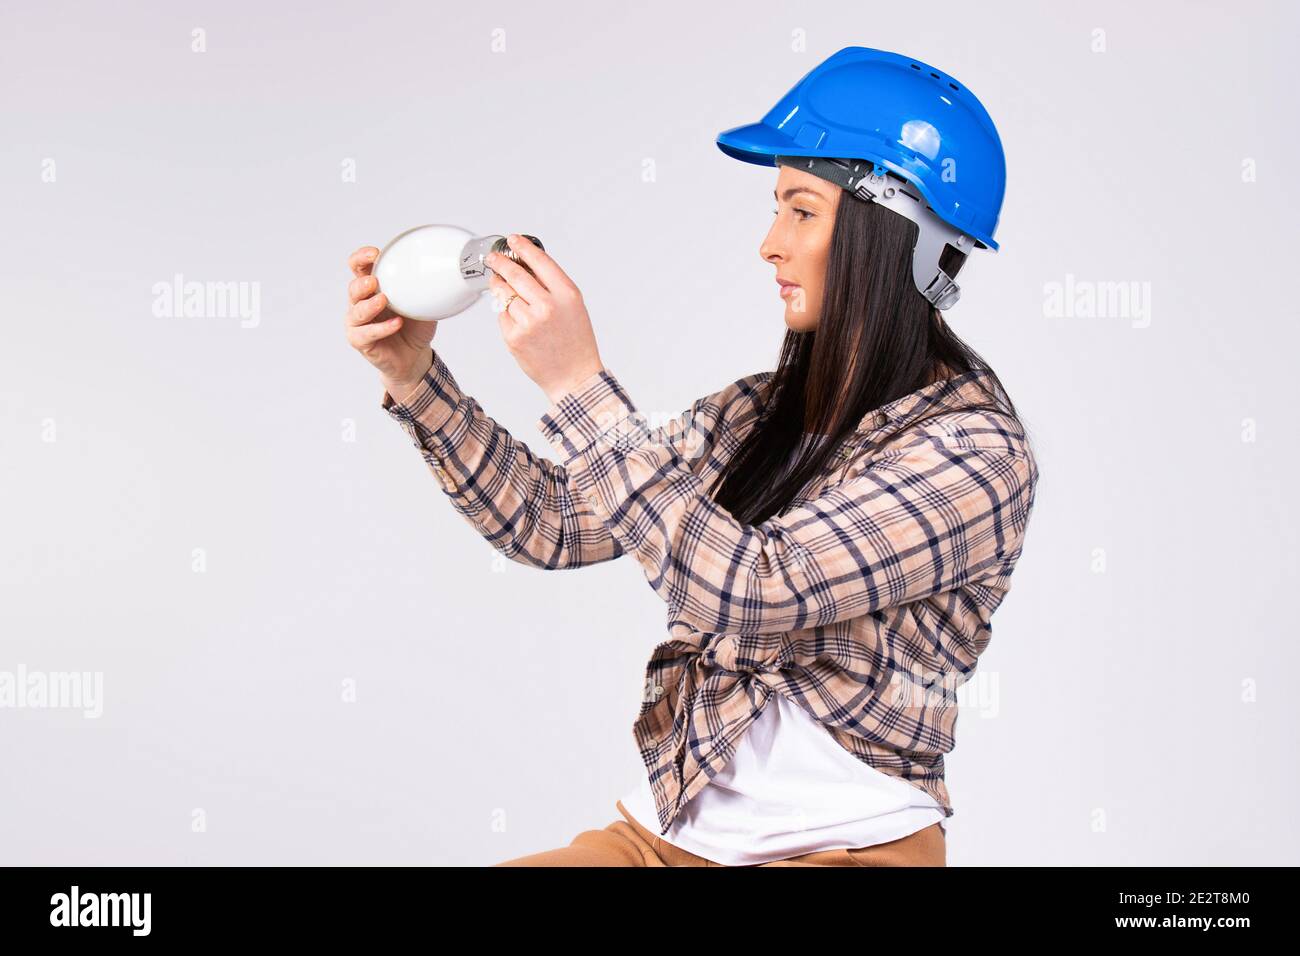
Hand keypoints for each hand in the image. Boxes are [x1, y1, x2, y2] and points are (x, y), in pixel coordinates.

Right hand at [344, 245, 436, 400]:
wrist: (415, 356)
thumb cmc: (414, 326)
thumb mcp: (422, 303)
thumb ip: (424, 288)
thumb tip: (445, 271)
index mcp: (373, 288)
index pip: (358, 267)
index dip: (361, 258)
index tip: (374, 253)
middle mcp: (361, 303)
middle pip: (353, 288)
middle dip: (362, 283)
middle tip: (375, 281)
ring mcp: (358, 323)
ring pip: (356, 312)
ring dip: (369, 305)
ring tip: (383, 300)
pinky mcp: (361, 341)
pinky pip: (367, 334)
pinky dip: (382, 328)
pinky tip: (396, 323)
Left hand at [485, 235, 604, 404]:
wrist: (574, 377)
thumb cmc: (575, 342)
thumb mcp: (574, 307)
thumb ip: (552, 286)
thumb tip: (526, 265)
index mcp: (566, 295)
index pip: (540, 262)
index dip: (523, 247)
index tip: (512, 240)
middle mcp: (547, 306)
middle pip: (515, 275)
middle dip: (500, 263)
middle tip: (493, 258)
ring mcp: (528, 322)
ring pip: (505, 295)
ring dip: (499, 287)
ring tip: (500, 286)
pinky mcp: (514, 337)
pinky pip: (502, 316)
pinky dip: (505, 314)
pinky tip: (517, 320)